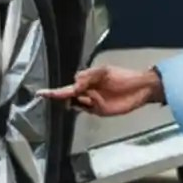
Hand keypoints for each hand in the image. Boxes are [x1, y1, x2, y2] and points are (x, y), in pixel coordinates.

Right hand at [38, 65, 163, 116]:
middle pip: (69, 96)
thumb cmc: (124, 77)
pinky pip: (87, 109)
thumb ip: (88, 76)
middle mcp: (87, 92)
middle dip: (62, 96)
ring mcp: (92, 102)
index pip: (68, 86)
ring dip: (74, 101)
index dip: (55, 91)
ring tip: (80, 95)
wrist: (140, 88)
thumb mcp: (105, 71)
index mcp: (87, 81)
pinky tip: (90, 100)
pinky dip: (84, 106)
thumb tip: (75, 84)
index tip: (42, 93)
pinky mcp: (99, 111)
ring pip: (77, 103)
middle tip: (57, 95)